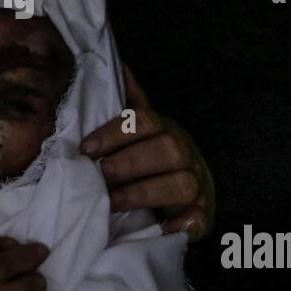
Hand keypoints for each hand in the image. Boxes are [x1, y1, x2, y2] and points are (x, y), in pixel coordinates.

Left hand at [80, 66, 214, 241]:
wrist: (193, 194)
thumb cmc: (155, 161)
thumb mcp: (142, 132)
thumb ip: (129, 103)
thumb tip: (116, 64)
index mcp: (165, 129)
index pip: (145, 121)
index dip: (115, 133)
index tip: (87, 148)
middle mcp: (185, 153)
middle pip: (166, 150)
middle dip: (129, 162)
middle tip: (100, 174)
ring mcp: (198, 183)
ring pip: (181, 183)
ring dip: (144, 193)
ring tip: (113, 202)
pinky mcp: (203, 214)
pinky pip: (199, 218)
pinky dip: (184, 223)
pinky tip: (165, 227)